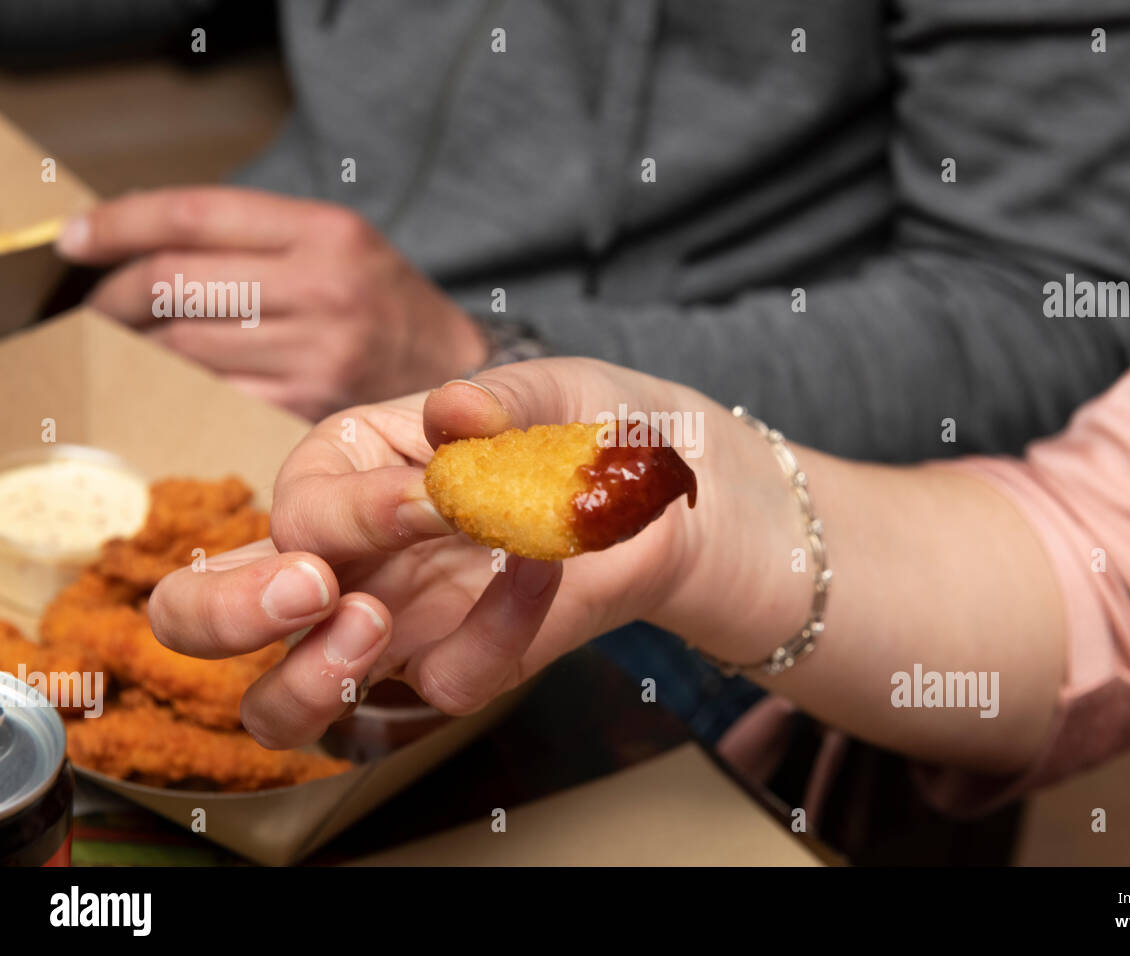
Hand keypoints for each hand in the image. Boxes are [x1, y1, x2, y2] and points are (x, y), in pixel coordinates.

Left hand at [56, 187, 487, 418]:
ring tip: (123, 340)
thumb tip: (140, 237)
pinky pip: (214, 393)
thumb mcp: (339, 242)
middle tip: (91, 305)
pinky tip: (169, 376)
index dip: (118, 224)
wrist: (457, 373)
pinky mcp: (310, 408)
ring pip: (183, 344)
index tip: (74, 239)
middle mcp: (325, 290)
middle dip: (112, 295)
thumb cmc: (385, 303)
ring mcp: (318, 355)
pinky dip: (178, 384)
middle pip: (176, 282)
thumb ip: (255, 234)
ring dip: (134, 344)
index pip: (194, 216)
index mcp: (328, 232)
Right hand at [148, 359, 806, 748]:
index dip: (347, 510)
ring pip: (284, 698)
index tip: (437, 494)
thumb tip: (450, 414)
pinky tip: (540, 586)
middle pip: (214, 610)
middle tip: (312, 592)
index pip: (295, 502)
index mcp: (354, 464)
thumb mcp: (558, 390)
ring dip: (306, 680)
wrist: (685, 496)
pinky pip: (436, 688)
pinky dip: (486, 646)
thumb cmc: (600, 425)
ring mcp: (396, 622)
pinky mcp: (460, 667)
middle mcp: (354, 553)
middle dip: (230, 610)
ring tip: (369, 631)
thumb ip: (501, 403)